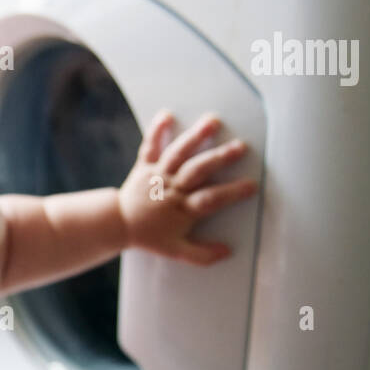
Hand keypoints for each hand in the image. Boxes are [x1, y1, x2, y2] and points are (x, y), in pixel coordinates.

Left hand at [116, 111, 257, 265]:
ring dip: (195, 137)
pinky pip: (150, 146)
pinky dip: (157, 130)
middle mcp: (171, 189)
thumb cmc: (149, 237)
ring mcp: (157, 175)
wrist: (117, 224)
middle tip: (241, 146)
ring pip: (177, 154)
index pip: (211, 200)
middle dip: (219, 158)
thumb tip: (228, 252)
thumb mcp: (175, 251)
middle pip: (197, 171)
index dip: (231, 193)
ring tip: (213, 121)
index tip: (252, 185)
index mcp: (182, 209)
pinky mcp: (144, 165)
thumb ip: (202, 255)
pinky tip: (167, 114)